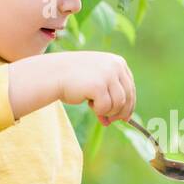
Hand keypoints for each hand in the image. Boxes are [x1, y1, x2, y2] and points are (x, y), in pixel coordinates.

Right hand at [9, 50, 134, 124]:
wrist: (53, 74)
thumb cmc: (73, 79)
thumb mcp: (96, 83)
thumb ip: (110, 96)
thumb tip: (121, 118)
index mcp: (118, 62)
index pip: (130, 87)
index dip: (129, 105)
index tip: (124, 117)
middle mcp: (116, 66)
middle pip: (128, 97)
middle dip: (120, 113)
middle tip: (109, 122)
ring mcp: (108, 75)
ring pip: (118, 104)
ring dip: (107, 112)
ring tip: (94, 108)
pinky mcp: (99, 86)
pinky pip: (106, 107)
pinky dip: (99, 111)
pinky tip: (89, 104)